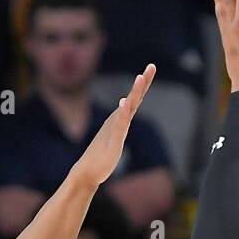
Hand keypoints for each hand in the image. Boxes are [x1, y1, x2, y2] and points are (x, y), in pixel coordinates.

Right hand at [72, 64, 155, 187]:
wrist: (87, 172)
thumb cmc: (101, 158)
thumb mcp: (115, 142)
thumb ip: (119, 128)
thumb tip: (123, 116)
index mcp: (121, 120)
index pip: (135, 99)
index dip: (143, 84)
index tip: (151, 67)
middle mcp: (119, 121)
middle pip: (134, 98)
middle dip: (142, 82)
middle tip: (151, 66)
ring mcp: (116, 129)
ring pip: (128, 108)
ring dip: (134, 92)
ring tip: (140, 78)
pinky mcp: (113, 141)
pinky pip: (119, 124)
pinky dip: (122, 112)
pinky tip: (124, 103)